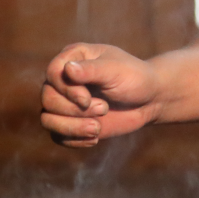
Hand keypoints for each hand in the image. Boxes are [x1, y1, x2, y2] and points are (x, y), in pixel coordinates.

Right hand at [40, 44, 160, 147]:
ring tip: (97, 128)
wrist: (150, 100)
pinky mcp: (71, 122)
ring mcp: (65, 102)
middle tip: (103, 108)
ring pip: (47, 119)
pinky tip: (95, 137)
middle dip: (73, 110)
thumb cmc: (134, 78)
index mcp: (73, 58)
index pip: (53, 73)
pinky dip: (75, 139)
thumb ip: (91, 70)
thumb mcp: (115, 70)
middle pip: (47, 98)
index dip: (66, 90)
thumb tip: (67, 69)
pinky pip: (58, 136)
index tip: (87, 99)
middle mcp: (64, 80)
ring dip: (71, 127)